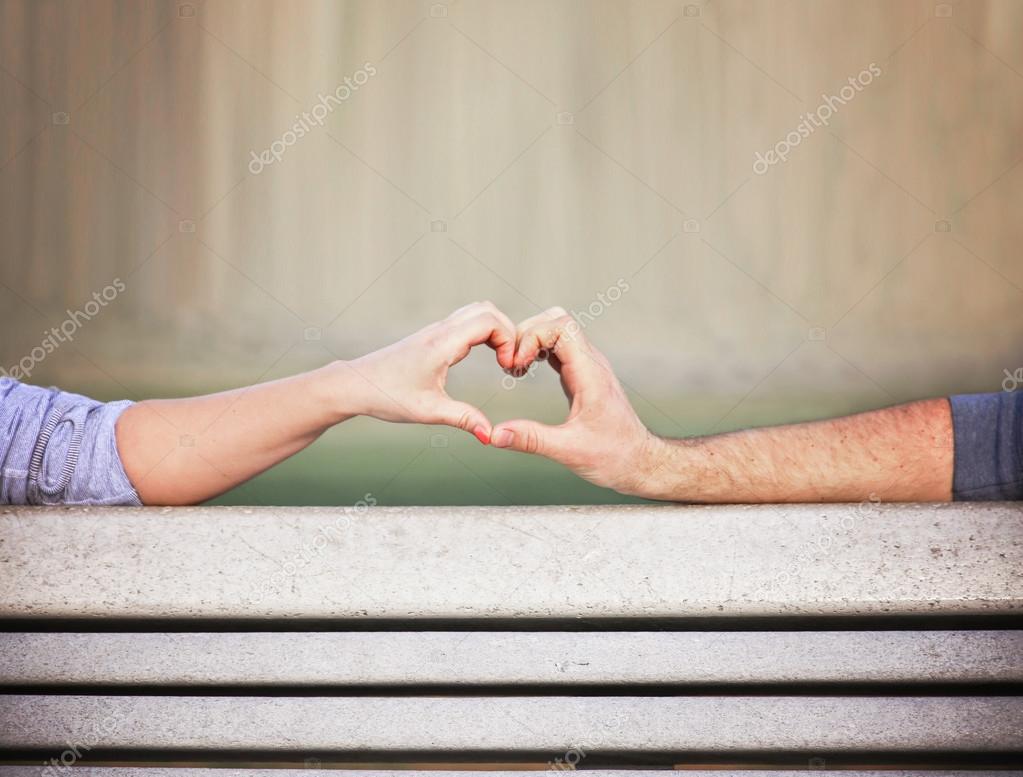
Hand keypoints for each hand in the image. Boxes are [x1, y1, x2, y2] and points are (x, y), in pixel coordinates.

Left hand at [339, 302, 515, 441]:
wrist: (356, 385)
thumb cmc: (387, 395)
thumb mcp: (428, 411)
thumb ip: (463, 419)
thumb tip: (491, 436)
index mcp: (442, 343)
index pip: (489, 321)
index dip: (508, 340)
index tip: (507, 367)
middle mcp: (441, 330)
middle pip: (488, 310)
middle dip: (508, 332)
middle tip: (510, 363)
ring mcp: (436, 330)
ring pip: (478, 312)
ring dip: (497, 331)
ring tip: (502, 360)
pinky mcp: (433, 336)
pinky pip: (467, 321)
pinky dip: (485, 332)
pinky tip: (486, 357)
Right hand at [490, 307, 663, 493]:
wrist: (639, 461)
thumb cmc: (613, 456)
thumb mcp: (569, 451)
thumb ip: (531, 440)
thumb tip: (494, 435)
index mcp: (590, 374)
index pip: (560, 327)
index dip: (531, 337)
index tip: (515, 365)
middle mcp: (591, 363)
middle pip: (557, 319)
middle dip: (527, 334)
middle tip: (511, 365)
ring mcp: (588, 366)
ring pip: (557, 329)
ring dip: (531, 340)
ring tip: (515, 368)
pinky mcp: (583, 374)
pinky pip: (558, 347)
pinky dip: (538, 351)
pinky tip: (525, 371)